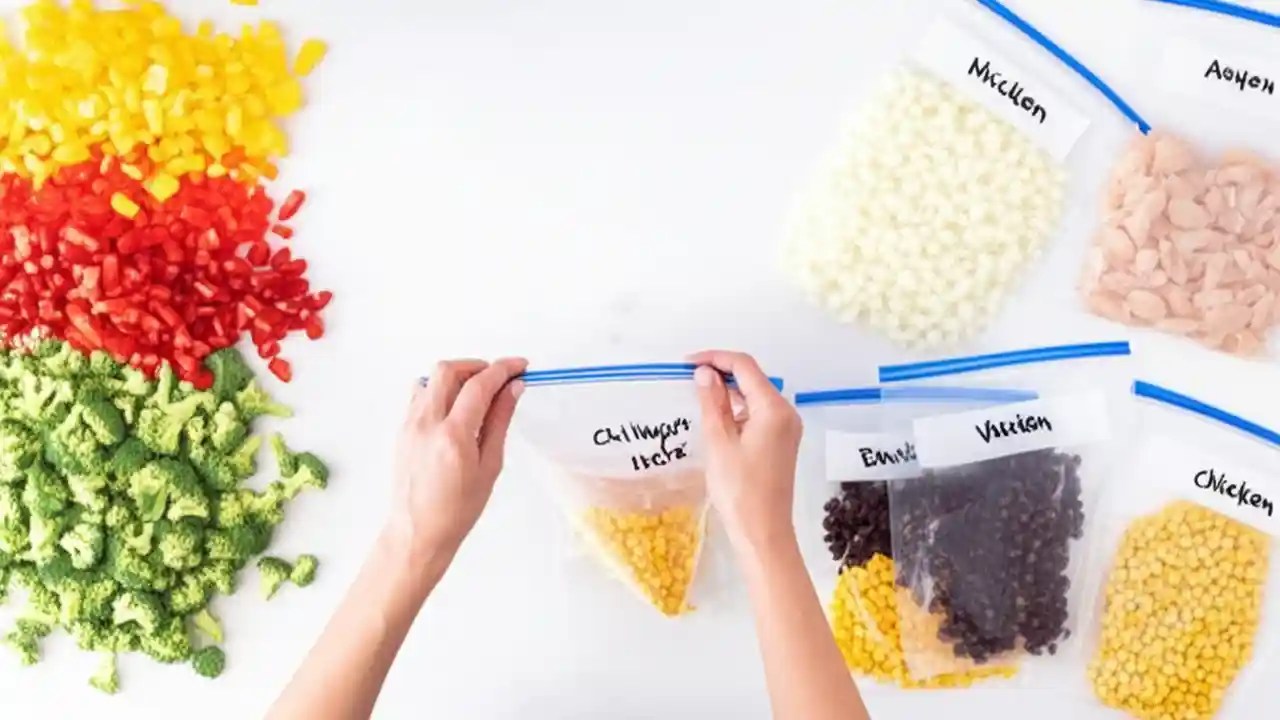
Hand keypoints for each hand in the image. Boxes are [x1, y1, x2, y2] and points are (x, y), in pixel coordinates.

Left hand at [388, 358, 527, 562]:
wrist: (418, 532)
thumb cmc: (456, 510)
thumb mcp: (490, 466)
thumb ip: (499, 422)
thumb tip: (512, 390)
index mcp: (453, 435)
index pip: (480, 384)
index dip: (503, 369)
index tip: (519, 366)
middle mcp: (426, 424)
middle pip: (449, 370)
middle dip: (478, 366)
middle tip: (498, 378)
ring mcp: (409, 425)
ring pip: (431, 379)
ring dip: (457, 377)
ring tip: (477, 395)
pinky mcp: (402, 431)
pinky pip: (420, 396)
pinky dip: (440, 391)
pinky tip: (455, 409)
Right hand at [690, 350, 801, 554]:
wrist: (763, 532)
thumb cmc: (739, 490)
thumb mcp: (719, 442)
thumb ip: (712, 403)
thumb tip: (705, 373)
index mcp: (774, 409)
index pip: (744, 366)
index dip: (715, 358)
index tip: (686, 364)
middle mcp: (786, 413)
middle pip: (753, 378)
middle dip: (721, 372)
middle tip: (688, 378)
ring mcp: (787, 429)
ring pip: (755, 396)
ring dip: (728, 392)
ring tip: (697, 396)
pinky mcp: (781, 443)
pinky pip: (759, 414)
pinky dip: (738, 410)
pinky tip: (717, 418)